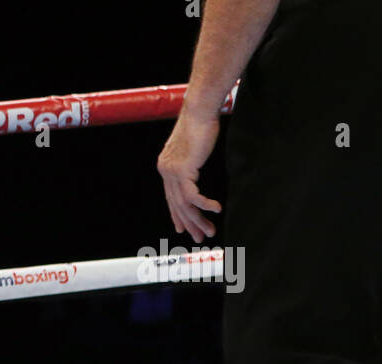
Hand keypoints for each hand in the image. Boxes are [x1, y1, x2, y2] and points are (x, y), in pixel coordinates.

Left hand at [157, 112, 222, 242]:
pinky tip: (216, 210)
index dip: (177, 214)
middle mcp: (165, 170)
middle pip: (177, 204)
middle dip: (190, 222)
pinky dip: (204, 205)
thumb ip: (191, 161)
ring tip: (209, 231)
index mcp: (165, 166)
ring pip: (184, 204)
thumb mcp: (194, 147)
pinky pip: (192, 196)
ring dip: (198, 219)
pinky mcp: (182, 170)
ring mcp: (171, 171)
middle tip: (200, 236)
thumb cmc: (201, 124)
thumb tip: (194, 167)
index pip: (171, 197)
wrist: (200, 110)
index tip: (184, 228)